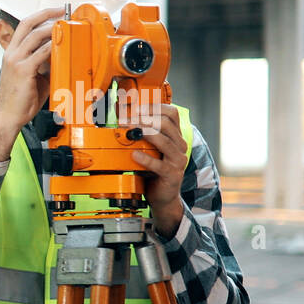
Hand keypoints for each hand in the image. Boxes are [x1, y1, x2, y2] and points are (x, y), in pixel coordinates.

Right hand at [0, 7, 65, 161]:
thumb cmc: (20, 100)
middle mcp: (11, 54)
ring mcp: (15, 61)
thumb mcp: (33, 76)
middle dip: (47, 14)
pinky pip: (41, 53)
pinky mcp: (23, 70)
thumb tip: (61, 54)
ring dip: (53, 28)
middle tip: (62, 11)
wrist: (9, 117)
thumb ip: (44, 63)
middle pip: (28, 24)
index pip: (23, 27)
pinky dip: (54, 47)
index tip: (54, 12)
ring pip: (35, 35)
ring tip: (65, 25)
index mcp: (11, 54)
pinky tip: (63, 44)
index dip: (39, 16)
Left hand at [127, 103, 187, 236]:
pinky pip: (159, 164)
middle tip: (128, 119)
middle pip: (166, 124)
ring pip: (165, 142)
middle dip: (145, 119)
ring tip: (131, 132)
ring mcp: (178, 160)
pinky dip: (145, 159)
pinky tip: (134, 155)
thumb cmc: (153, 170)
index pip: (172, 113)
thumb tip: (123, 119)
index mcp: (176, 136)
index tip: (136, 107)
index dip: (154, 107)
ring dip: (146, 134)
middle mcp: (180, 146)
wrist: (162, 196)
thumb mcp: (149, 149)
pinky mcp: (171, 174)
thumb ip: (142, 135)